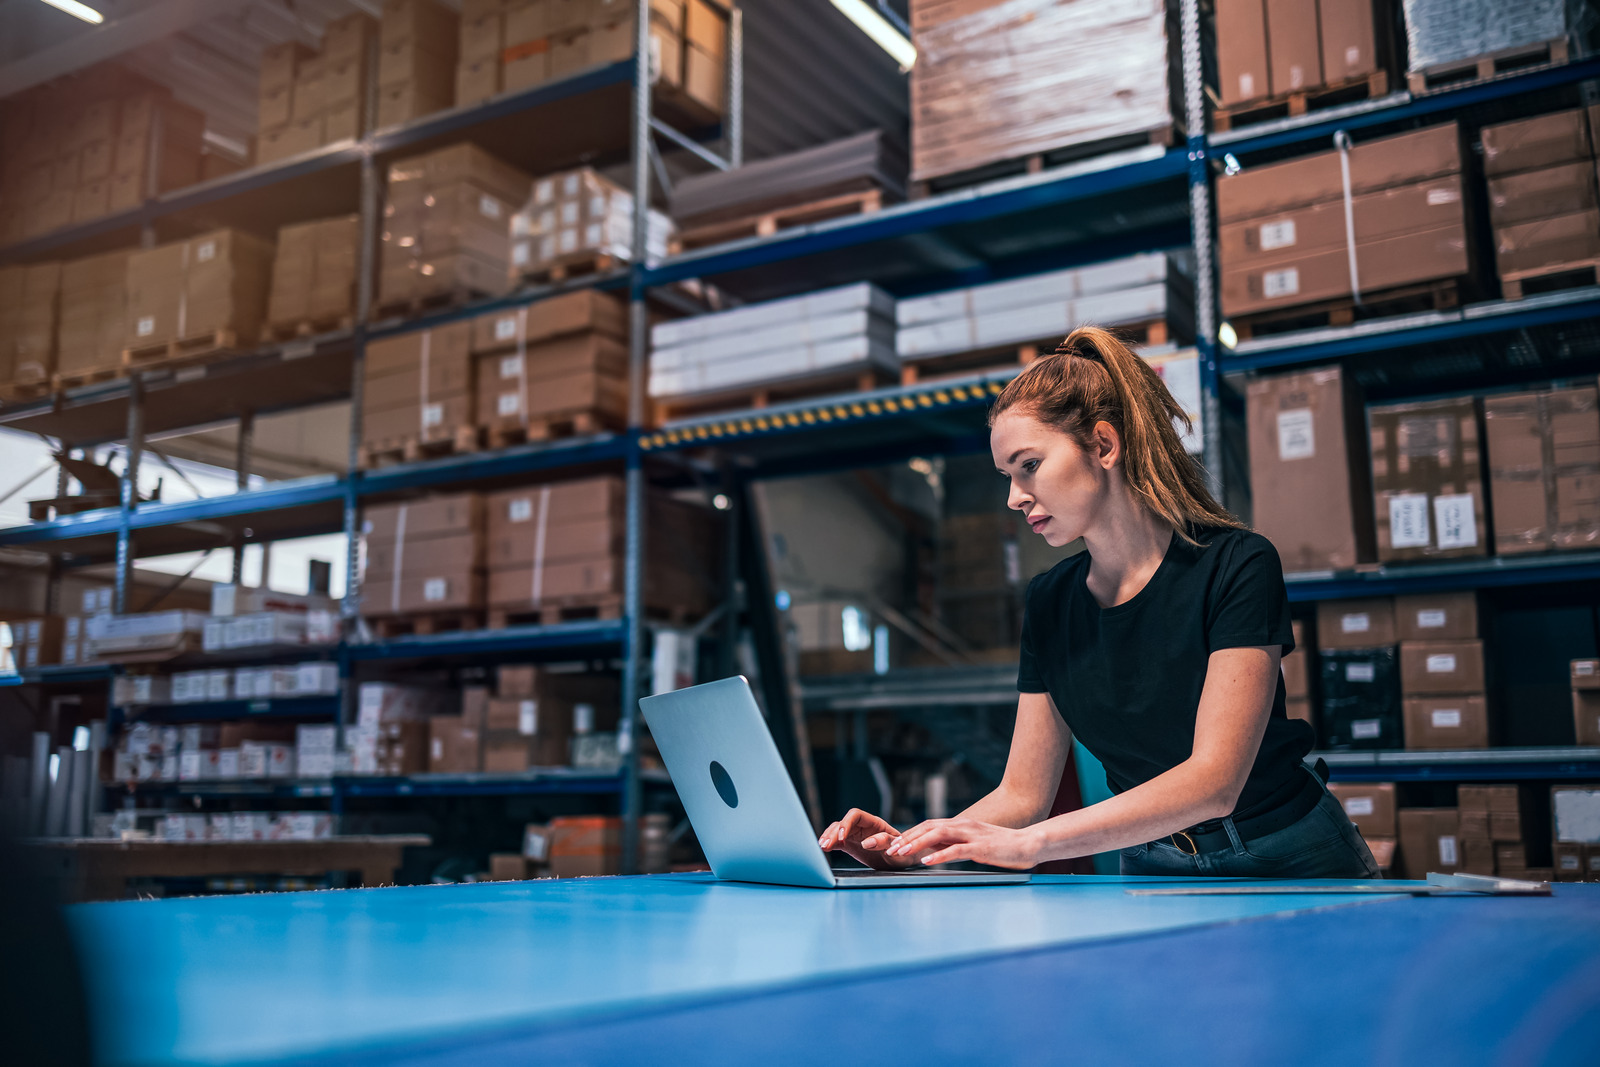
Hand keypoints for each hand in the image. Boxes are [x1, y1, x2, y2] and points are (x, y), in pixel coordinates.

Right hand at [818, 808, 916, 869]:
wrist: (902, 861)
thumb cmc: (902, 853)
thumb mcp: (897, 849)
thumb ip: (884, 842)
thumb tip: (867, 842)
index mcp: (875, 823)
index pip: (856, 815)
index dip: (846, 823)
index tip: (842, 836)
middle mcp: (863, 826)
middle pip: (843, 823)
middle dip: (833, 832)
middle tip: (825, 845)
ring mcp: (856, 835)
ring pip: (838, 830)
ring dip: (829, 837)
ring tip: (822, 847)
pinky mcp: (851, 844)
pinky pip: (837, 840)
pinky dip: (830, 843)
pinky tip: (823, 847)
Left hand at [885, 817, 1041, 869]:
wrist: (1028, 843)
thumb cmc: (1002, 847)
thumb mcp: (974, 844)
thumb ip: (955, 844)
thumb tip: (934, 851)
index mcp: (961, 824)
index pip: (929, 825)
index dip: (910, 833)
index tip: (894, 844)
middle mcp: (963, 825)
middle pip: (928, 827)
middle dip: (907, 837)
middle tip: (890, 848)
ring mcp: (972, 835)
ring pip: (938, 835)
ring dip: (917, 844)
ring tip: (902, 853)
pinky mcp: (981, 848)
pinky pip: (956, 850)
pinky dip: (939, 856)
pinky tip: (927, 862)